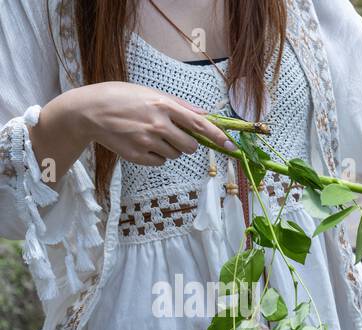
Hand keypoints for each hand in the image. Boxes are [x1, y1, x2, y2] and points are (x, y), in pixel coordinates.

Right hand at [42, 82, 234, 168]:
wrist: (88, 111)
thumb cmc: (121, 98)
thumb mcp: (149, 92)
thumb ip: (179, 106)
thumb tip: (205, 116)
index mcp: (162, 105)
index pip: (199, 125)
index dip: (218, 137)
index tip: (231, 146)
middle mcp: (157, 124)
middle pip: (190, 146)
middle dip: (187, 143)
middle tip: (172, 134)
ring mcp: (147, 141)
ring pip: (176, 155)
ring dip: (169, 148)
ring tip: (149, 134)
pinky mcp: (137, 156)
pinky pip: (160, 162)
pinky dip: (156, 156)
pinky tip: (141, 143)